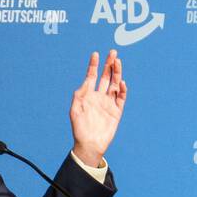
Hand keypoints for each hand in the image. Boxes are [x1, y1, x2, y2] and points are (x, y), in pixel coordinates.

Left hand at [69, 49, 126, 166]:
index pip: (92, 76)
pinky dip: (122, 90)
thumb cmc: (79, 127)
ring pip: (114, 84)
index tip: (95, 54)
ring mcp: (108, 103)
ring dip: (117, 73)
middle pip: (106, 77)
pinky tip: (121, 82)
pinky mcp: (117, 111)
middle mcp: (99, 96)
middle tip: (113, 52)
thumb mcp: (75, 109)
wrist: (89, 144)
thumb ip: (80, 94)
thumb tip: (86, 81)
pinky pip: (121, 98)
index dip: (93, 65)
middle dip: (109, 65)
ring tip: (118, 61)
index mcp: (88, 95)